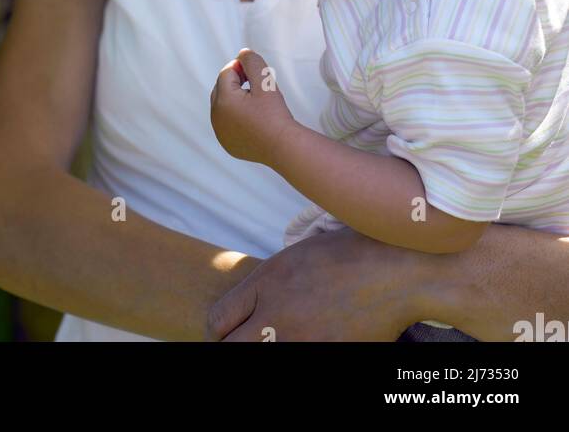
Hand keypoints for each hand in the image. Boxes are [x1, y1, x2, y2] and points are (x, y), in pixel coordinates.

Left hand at [205, 228, 425, 341]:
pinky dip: (299, 352)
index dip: (220, 331)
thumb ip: (268, 282)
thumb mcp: (297, 254)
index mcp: (266, 280)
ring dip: (268, 350)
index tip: (230, 333)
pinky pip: (297, 362)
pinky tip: (312, 340)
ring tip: (281, 340)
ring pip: (261, 358)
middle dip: (235, 347)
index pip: (218, 321)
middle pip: (231, 349)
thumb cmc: (350, 253)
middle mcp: (277, 313)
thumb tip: (249, 308)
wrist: (397, 269)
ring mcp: (300, 338)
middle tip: (248, 343)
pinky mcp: (325, 353)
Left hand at [210, 48, 296, 166]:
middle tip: (257, 87)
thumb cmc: (275, 115)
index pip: (227, 73)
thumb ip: (252, 62)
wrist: (284, 147)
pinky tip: (252, 118)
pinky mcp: (228, 144)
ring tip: (256, 103)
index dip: (242, 69)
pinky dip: (235, 117)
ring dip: (235, 99)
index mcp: (223, 101)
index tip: (257, 76)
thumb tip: (243, 53)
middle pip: (221, 88)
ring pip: (223, 105)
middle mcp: (216, 117)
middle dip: (236, 83)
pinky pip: (227, 123)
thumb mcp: (265, 82)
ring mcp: (220, 133)